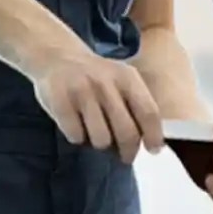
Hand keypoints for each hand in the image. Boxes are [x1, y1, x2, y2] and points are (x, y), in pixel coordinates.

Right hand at [31, 49, 163, 163]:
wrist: (58, 56)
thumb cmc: (97, 76)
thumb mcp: (122, 80)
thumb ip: (137, 104)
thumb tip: (154, 141)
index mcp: (127, 77)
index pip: (148, 112)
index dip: (154, 135)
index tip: (153, 150)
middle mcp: (106, 83)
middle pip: (126, 132)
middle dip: (128, 151)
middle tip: (125, 156)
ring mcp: (82, 92)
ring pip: (101, 139)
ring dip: (100, 143)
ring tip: (95, 132)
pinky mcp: (59, 101)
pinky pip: (76, 136)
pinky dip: (77, 137)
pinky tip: (76, 124)